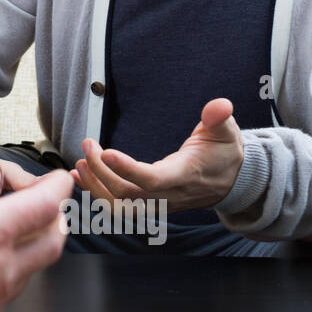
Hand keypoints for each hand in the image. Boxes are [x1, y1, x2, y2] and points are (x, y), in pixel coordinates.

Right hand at [0, 119, 72, 311]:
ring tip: (17, 236)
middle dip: (56, 220)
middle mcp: (3, 269)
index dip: (58, 186)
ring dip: (32, 249)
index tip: (60, 177)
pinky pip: (7, 297)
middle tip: (51, 207)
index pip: (45, 204)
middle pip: (51, 242)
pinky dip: (7, 277)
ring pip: (31, 271)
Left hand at [73, 98, 244, 212]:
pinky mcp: (150, 204)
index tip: (105, 153)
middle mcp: (170, 194)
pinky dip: (97, 194)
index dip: (128, 169)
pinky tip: (81, 176)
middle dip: (102, 171)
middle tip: (87, 144)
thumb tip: (220, 105)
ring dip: (95, 187)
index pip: (154, 179)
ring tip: (80, 162)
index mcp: (186, 175)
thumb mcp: (227, 132)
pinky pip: (119, 206)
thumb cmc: (225, 153)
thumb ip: (219, 118)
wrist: (232, 182)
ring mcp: (159, 204)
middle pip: (128, 193)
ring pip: (120, 206)